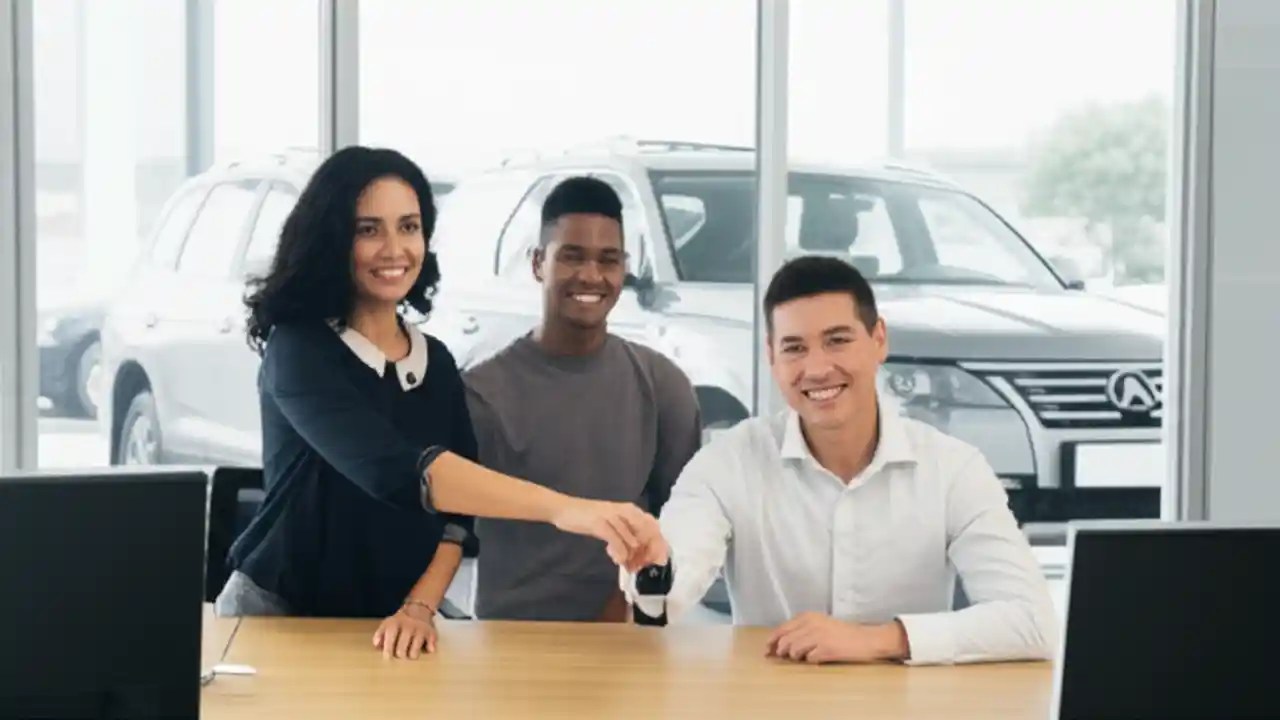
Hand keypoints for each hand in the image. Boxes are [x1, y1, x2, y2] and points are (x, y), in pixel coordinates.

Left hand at [372, 603, 437, 659]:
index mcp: (395, 624)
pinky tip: (425, 647)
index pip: (390, 640)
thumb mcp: (387, 624)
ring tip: (410, 651)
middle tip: (400, 652)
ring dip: (411, 654)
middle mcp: (409, 626)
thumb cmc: (400, 621)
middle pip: (401, 650)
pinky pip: (430, 648)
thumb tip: (376, 645)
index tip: (387, 657)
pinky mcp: (432, 634)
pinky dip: (428, 649)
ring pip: (414, 653)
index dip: (388, 650)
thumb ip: (379, 634)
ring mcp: (421, 630)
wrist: (419, 609)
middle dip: (400, 654)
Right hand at [550, 499, 663, 571]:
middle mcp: (626, 510)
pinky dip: (620, 552)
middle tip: (640, 566)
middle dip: (648, 553)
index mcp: (631, 510)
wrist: (565, 509)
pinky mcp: (600, 522)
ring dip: (633, 557)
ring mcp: (613, 515)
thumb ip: (626, 536)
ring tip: (628, 566)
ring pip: (633, 539)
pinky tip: (617, 560)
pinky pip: (616, 541)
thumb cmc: (589, 518)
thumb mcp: (613, 525)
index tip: (657, 561)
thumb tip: (639, 553)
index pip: (653, 526)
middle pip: (648, 534)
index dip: (658, 545)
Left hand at [766, 613, 908, 664]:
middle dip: (781, 652)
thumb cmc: (841, 633)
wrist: (865, 639)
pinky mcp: (826, 649)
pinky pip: (809, 659)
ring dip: (797, 657)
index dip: (772, 641)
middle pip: (785, 641)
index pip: (782, 629)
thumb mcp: (819, 624)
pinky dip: (812, 661)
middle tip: (783, 657)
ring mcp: (819, 636)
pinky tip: (820, 657)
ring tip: (808, 655)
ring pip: (794, 651)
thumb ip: (800, 631)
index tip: (767, 650)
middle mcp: (811, 624)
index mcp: (808, 616)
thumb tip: (778, 645)